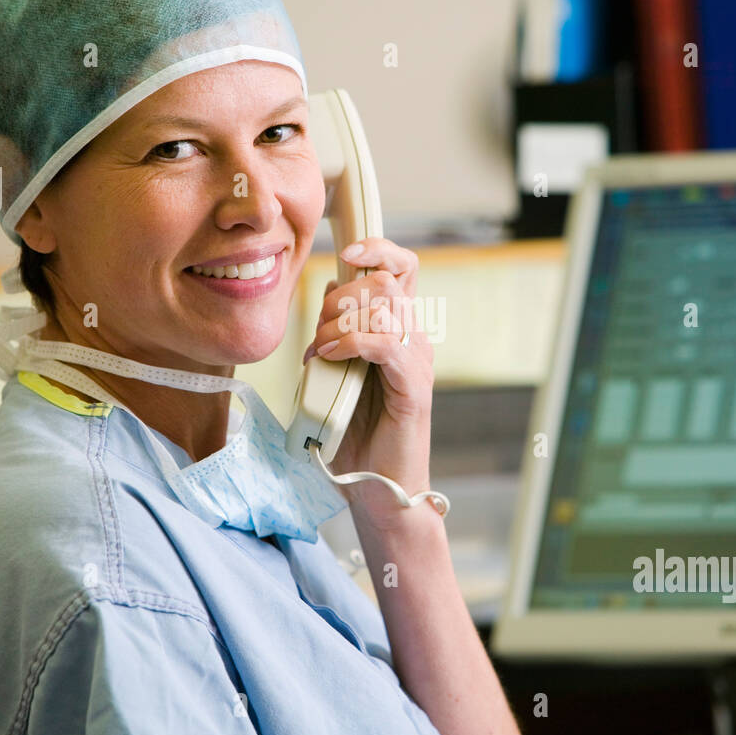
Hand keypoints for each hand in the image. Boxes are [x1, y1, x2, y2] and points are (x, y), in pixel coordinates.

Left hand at [301, 237, 433, 519]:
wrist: (379, 487)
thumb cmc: (357, 434)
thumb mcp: (338, 370)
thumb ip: (338, 329)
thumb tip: (331, 287)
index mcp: (398, 329)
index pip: (401, 267)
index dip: (378, 247)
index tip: (348, 250)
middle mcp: (413, 339)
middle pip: (385, 280)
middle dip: (341, 296)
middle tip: (319, 333)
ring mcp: (416, 361)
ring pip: (385, 306)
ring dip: (340, 322)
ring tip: (321, 351)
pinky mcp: (413, 388)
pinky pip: (385, 345)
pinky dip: (350, 343)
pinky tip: (328, 358)